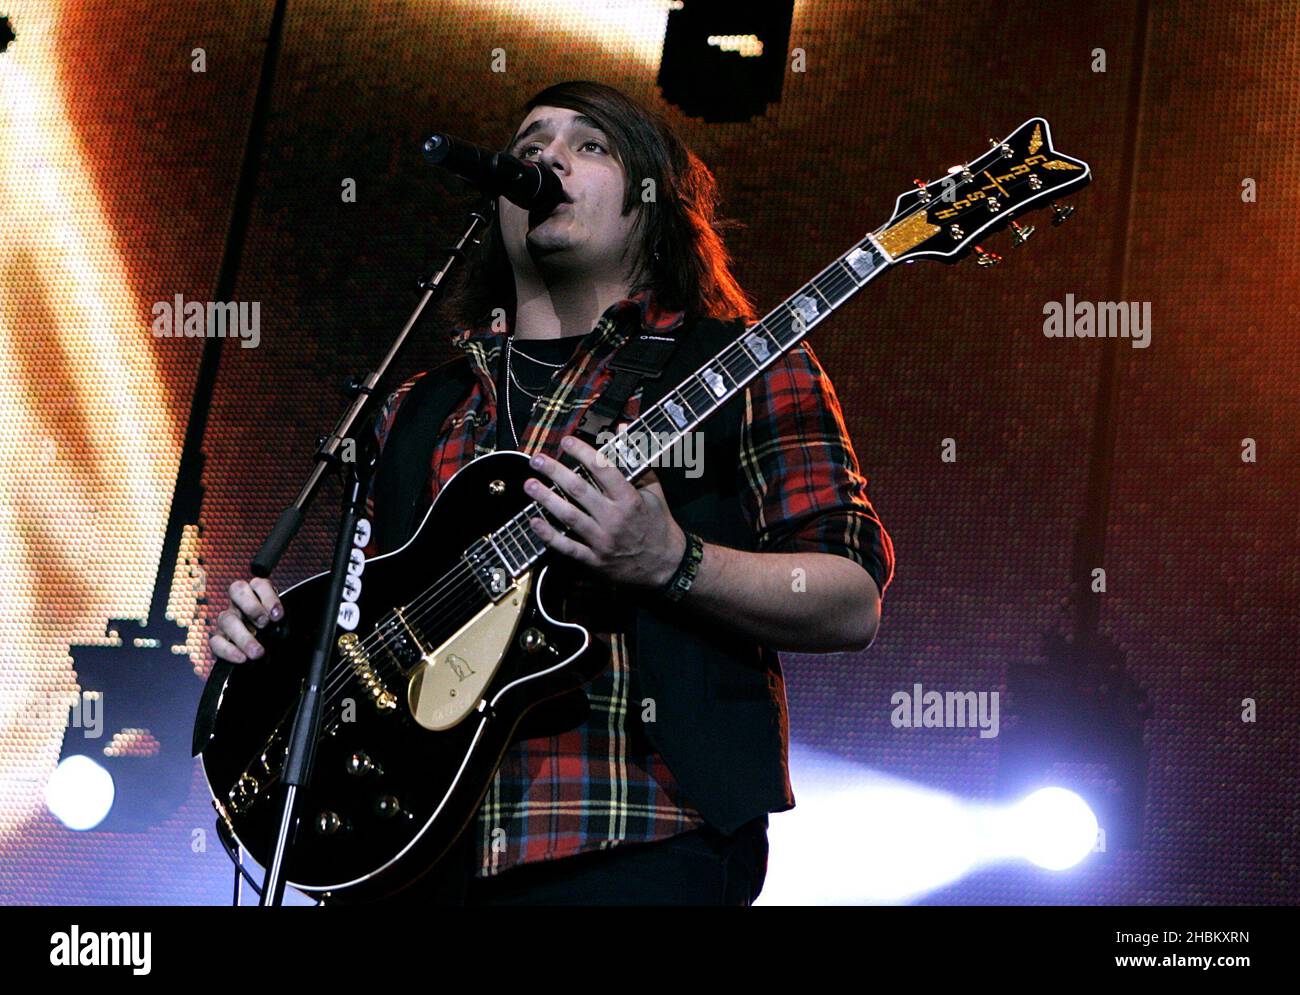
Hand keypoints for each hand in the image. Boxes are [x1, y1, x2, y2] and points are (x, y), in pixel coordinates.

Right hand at [209, 577, 282, 662]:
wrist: (266, 653)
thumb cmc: (275, 632)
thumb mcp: (283, 622)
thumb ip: (280, 618)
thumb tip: (278, 620)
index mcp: (257, 594)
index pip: (259, 584)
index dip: (269, 597)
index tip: (277, 615)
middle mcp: (240, 602)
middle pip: (237, 590)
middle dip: (251, 607)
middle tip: (264, 624)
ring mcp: (227, 619)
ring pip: (227, 619)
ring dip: (243, 637)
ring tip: (257, 652)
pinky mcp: (219, 638)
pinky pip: (216, 641)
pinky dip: (228, 650)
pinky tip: (242, 658)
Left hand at [523, 432, 685, 588]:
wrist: (665, 566)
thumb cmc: (658, 524)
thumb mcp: (654, 490)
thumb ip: (636, 460)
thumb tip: (621, 429)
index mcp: (630, 500)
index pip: (603, 470)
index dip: (582, 452)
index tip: (566, 442)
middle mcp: (614, 519)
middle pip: (579, 490)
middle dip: (555, 472)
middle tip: (537, 460)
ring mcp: (603, 541)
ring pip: (569, 516)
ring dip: (546, 499)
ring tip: (529, 484)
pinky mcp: (595, 560)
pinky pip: (567, 547)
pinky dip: (549, 535)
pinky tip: (534, 521)